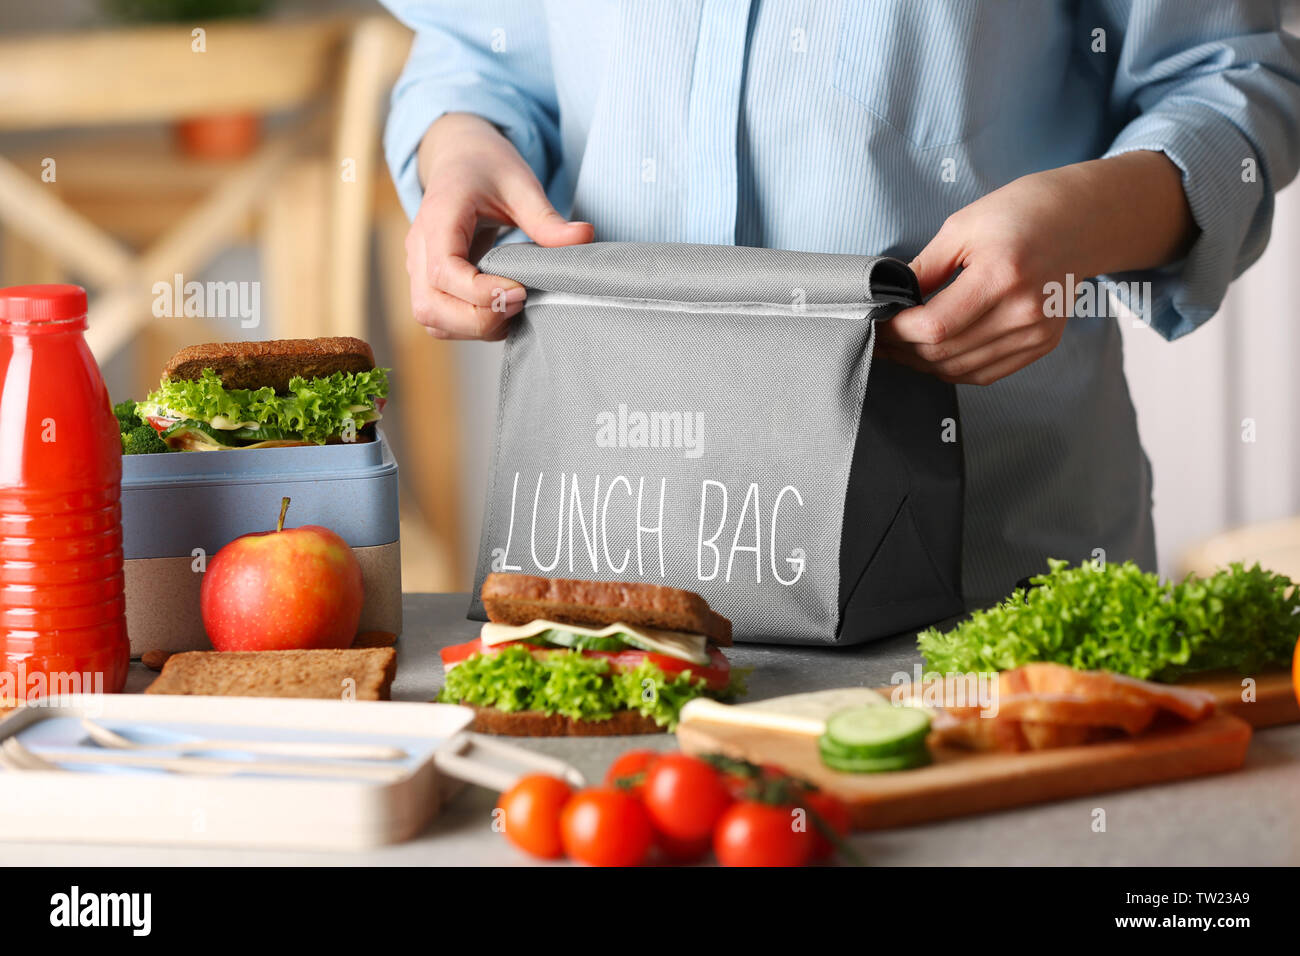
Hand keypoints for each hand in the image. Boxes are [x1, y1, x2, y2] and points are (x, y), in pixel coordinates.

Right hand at [405, 113, 593, 339]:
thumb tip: (584, 237)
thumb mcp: (520, 184)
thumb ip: (546, 217)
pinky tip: (502, 310)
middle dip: (478, 319)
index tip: (520, 291)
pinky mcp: (430, 283)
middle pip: (430, 307)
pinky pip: (441, 320)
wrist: (460, 159)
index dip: (481, 292)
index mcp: (437, 218)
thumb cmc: (486, 168)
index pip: (444, 271)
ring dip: (475, 326)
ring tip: (513, 308)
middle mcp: (419, 249)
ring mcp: (419, 269)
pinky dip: (471, 325)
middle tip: (521, 303)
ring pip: (433, 320)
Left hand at [878, 151, 1193, 384]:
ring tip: (901, 347)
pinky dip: (952, 369)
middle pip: (945, 354)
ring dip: (923, 364)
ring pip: (961, 370)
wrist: (1081, 221)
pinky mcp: (1042, 344)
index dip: (897, 332)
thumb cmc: (1020, 213)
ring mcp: (1036, 332)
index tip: (877, 322)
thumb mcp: (962, 227)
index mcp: (1002, 275)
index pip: (935, 326)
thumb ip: (924, 269)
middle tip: (880, 338)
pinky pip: (985, 373)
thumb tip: (889, 299)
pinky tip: (933, 354)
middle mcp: (1024, 311)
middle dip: (903, 350)